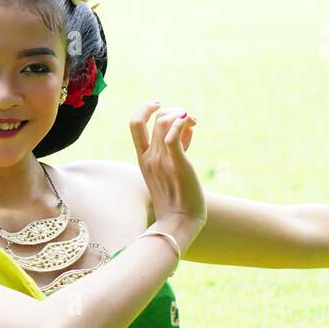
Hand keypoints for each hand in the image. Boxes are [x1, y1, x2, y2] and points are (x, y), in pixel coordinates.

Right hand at [130, 102, 205, 241]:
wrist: (178, 222)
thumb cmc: (177, 200)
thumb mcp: (170, 171)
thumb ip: (177, 148)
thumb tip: (188, 127)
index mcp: (143, 159)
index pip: (134, 124)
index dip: (145, 109)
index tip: (160, 105)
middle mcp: (150, 157)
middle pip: (155, 119)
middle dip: (173, 110)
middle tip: (189, 119)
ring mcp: (162, 161)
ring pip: (164, 122)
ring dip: (181, 114)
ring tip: (194, 122)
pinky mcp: (177, 164)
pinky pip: (173, 136)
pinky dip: (181, 123)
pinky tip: (192, 124)